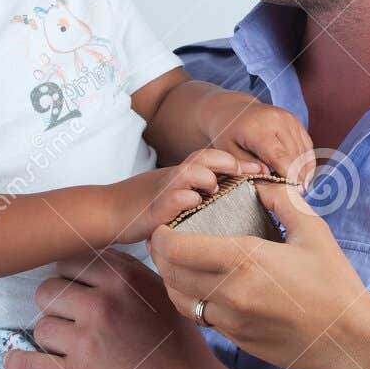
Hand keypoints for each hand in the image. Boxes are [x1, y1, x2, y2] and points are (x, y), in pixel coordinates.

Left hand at [4, 252, 221, 368]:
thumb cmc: (180, 348)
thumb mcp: (165, 295)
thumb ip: (129, 273)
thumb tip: (95, 255)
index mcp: (125, 279)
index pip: (69, 261)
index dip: (71, 280)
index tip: (77, 295)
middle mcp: (103, 304)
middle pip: (47, 291)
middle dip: (57, 308)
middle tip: (74, 327)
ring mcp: (86, 342)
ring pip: (40, 328)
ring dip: (52, 341)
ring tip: (76, 353)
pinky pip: (25, 363)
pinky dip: (20, 364)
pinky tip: (23, 363)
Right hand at [108, 147, 258, 243]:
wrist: (107, 211)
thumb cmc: (144, 205)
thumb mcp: (175, 193)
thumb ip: (198, 191)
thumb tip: (229, 194)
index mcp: (184, 173)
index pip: (215, 158)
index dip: (239, 162)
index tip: (263, 169)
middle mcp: (177, 176)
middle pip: (207, 157)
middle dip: (231, 163)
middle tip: (250, 175)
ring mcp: (165, 190)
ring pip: (193, 171)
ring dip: (209, 179)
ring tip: (216, 191)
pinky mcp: (154, 208)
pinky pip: (175, 198)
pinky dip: (187, 200)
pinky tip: (195, 207)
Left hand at [147, 182, 369, 368]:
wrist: (348, 339)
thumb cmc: (335, 282)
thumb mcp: (313, 231)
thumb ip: (283, 202)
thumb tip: (261, 186)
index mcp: (246, 260)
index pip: (180, 248)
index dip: (162, 236)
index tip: (163, 226)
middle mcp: (230, 292)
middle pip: (172, 274)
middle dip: (161, 255)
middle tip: (164, 241)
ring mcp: (231, 321)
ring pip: (181, 300)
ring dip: (173, 280)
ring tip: (178, 264)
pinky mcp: (237, 339)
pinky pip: (202, 317)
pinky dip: (194, 300)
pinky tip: (205, 288)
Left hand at [204, 95, 315, 185]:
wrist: (233, 110)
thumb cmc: (228, 134)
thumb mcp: (228, 151)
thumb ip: (246, 165)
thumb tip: (266, 175)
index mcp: (258, 128)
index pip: (279, 155)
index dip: (289, 176)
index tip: (294, 193)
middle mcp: (278, 120)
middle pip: (295, 155)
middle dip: (298, 177)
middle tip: (297, 197)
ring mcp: (289, 119)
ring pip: (304, 151)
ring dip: (304, 171)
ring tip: (300, 189)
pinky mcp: (296, 122)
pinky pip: (307, 145)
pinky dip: (306, 162)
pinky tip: (302, 176)